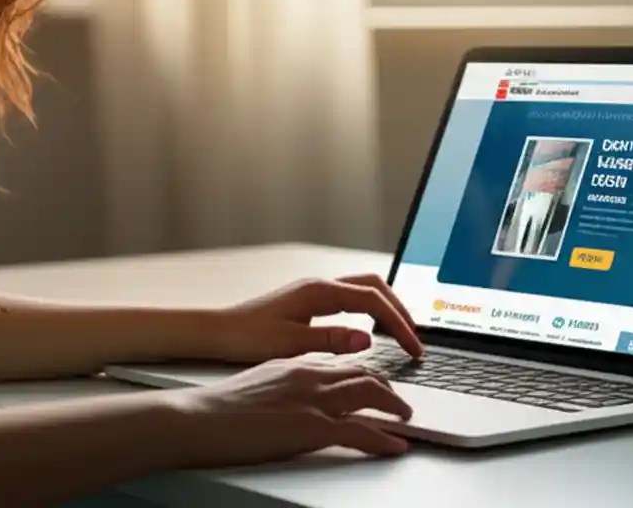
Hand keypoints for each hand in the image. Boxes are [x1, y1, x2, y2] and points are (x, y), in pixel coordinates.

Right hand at [167, 358, 411, 464]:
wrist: (198, 418)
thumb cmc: (217, 409)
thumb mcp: (257, 385)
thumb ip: (281, 386)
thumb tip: (291, 398)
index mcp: (296, 365)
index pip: (342, 365)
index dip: (365, 374)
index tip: (377, 382)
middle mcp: (311, 376)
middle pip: (365, 375)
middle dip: (388, 388)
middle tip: (400, 402)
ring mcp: (314, 400)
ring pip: (372, 395)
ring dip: (395, 408)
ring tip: (407, 420)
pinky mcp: (313, 427)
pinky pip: (362, 432)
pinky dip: (385, 440)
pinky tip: (396, 446)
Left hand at [186, 274, 423, 362]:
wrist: (217, 331)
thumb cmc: (246, 337)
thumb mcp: (290, 345)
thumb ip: (331, 340)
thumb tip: (368, 339)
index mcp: (319, 292)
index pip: (373, 301)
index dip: (399, 324)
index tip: (413, 347)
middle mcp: (320, 285)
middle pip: (376, 287)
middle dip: (401, 310)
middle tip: (416, 339)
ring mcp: (316, 291)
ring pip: (365, 289)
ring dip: (388, 307)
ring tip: (403, 333)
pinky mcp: (311, 301)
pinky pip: (352, 298)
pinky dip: (371, 310)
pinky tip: (373, 329)